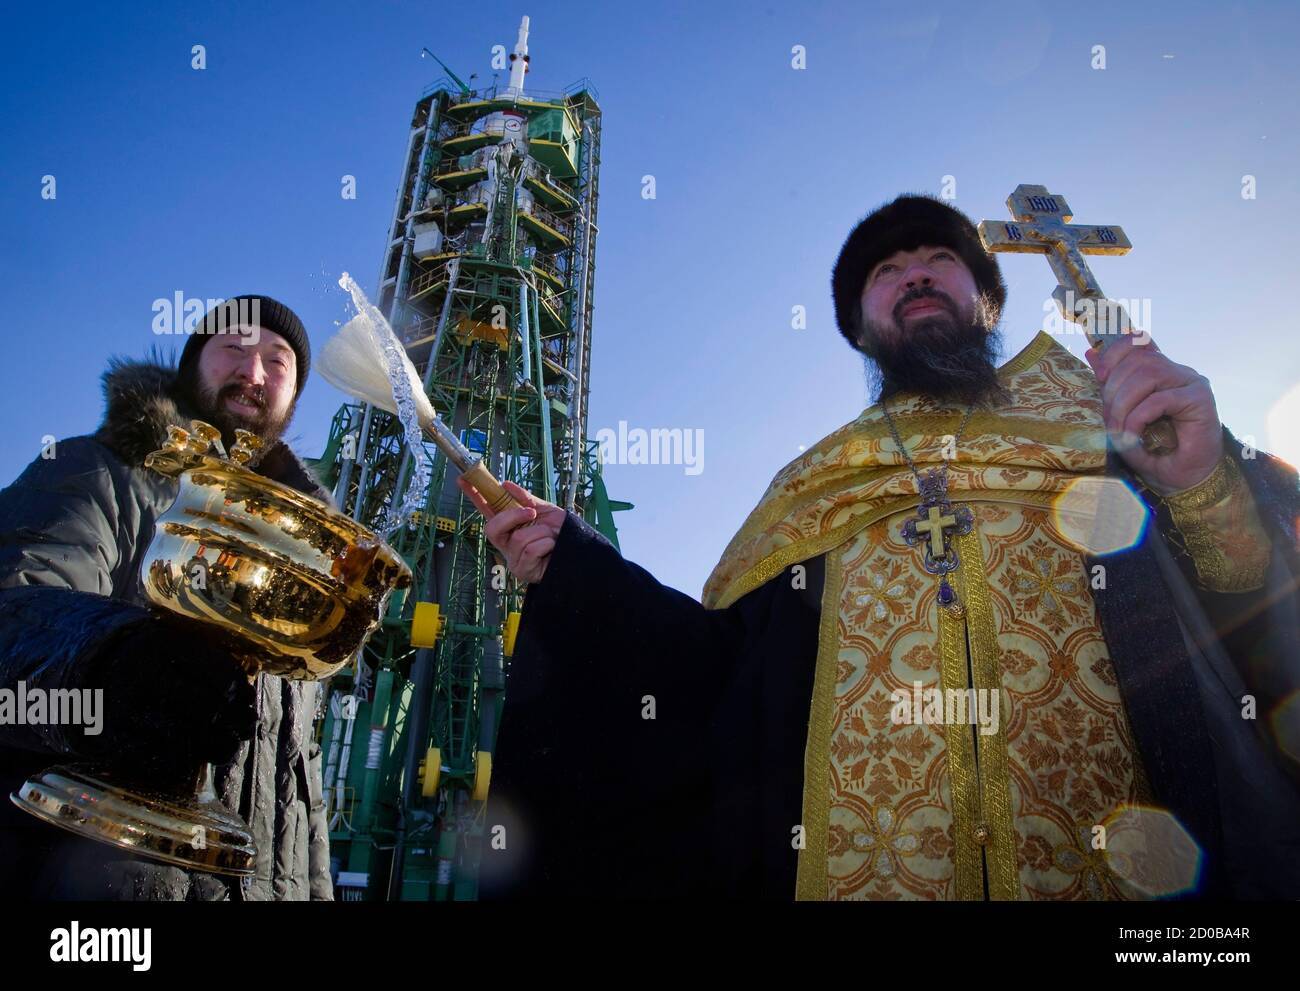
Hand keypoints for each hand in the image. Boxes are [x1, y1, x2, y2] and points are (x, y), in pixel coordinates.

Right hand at [79, 619, 255, 772]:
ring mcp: (123, 710)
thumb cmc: (145, 657)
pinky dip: (185, 761)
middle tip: (246, 728)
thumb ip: (204, 658)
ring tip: (229, 746)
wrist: (83, 671)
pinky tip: (195, 754)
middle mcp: (141, 676)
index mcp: (161, 644)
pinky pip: (160, 759)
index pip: (221, 673)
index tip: (248, 700)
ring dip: (217, 747)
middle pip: (208, 710)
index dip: (242, 692)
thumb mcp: (170, 641)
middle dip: (235, 723)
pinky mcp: (111, 739)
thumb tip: (248, 694)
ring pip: (187, 739)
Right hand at [456, 477, 564, 582]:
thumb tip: (506, 485)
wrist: (579, 550)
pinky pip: (532, 549)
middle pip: (492, 529)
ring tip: (551, 537)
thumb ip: (526, 499)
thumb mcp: (544, 510)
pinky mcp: (523, 571)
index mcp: (508, 525)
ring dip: (541, 532)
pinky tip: (552, 548)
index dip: (473, 495)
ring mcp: (513, 558)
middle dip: (513, 517)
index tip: (463, 478)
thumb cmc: (560, 533)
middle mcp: (506, 542)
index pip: (486, 509)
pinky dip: (547, 544)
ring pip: (519, 539)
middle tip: (531, 513)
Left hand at [1084, 334, 1223, 495]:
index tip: (1099, 377)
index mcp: (1159, 372)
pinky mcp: (1200, 399)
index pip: (1138, 342)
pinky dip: (1139, 417)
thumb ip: (1110, 388)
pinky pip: (1160, 398)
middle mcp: (1177, 372)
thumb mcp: (1122, 417)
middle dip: (1113, 389)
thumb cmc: (1155, 452)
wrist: (1185, 480)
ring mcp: (1190, 383)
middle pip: (1138, 359)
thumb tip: (1090, 354)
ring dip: (1124, 403)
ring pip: (1148, 374)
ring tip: (1118, 430)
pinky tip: (1133, 434)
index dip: (1114, 352)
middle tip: (1108, 421)